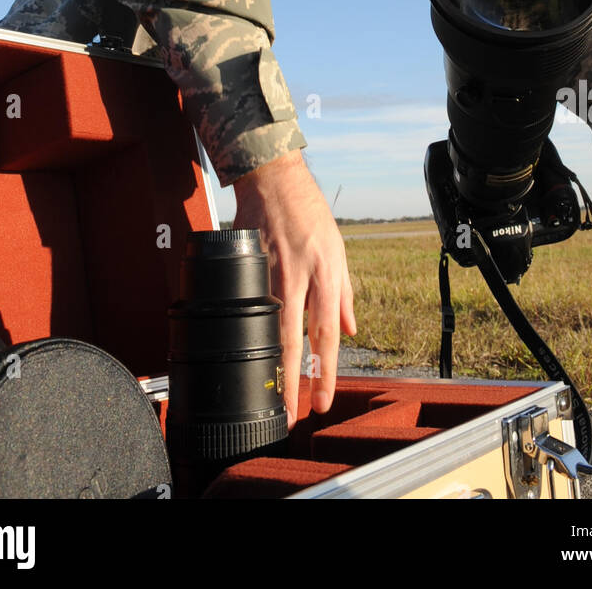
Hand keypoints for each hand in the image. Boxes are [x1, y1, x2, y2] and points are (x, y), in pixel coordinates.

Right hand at [232, 150, 355, 426]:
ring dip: (267, 362)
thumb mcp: (338, 250)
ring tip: (265, 394)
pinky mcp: (246, 264)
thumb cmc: (310, 213)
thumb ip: (345, 292)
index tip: (322, 402)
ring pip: (266, 325)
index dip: (325, 372)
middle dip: (291, 381)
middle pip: (294, 338)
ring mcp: (269, 270)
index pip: (327, 333)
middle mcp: (299, 275)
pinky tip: (241, 350)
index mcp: (326, 273)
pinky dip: (245, 329)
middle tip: (288, 414)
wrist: (274, 178)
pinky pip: (246, 303)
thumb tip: (350, 329)